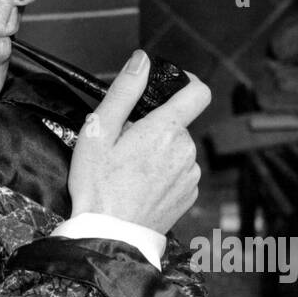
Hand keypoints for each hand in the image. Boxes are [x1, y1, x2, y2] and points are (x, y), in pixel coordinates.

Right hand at [67, 49, 209, 233]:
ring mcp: (190, 176)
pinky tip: (141, 186)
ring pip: (177, 150)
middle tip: (125, 145)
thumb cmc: (99, 186)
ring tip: (130, 170)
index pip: (198, 91)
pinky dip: (164, 174)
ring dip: (159, 152)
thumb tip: (142, 61)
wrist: (108, 235)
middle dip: (155, 127)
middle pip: (178, 124)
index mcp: (166, 130)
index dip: (185, 82)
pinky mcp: (189, 196)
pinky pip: (179, 173)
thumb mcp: (100, 131)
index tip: (169, 86)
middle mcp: (186, 151)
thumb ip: (125, 91)